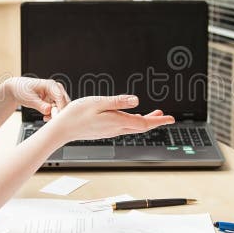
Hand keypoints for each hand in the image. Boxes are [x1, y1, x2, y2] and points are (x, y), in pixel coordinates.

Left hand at [4, 77, 69, 118]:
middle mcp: (56, 88)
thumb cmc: (22, 90)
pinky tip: (46, 116)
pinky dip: (53, 114)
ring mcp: (56, 93)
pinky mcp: (55, 99)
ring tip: (45, 118)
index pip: (61, 98)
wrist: (17, 89)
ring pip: (63, 107)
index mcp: (51, 85)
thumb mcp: (29, 99)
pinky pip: (59, 108)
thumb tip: (48, 111)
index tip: (54, 119)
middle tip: (47, 119)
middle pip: (65, 103)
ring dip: (56, 114)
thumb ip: (40, 105)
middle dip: (58, 113)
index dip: (59, 110)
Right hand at [48, 94, 173, 143]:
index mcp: (117, 121)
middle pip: (141, 126)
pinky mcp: (105, 131)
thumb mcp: (98, 102)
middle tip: (166, 116)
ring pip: (134, 127)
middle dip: (155, 121)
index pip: (144, 122)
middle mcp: (116, 128)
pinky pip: (125, 128)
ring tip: (154, 114)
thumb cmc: (77, 114)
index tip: (170, 118)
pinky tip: (132, 118)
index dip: (159, 120)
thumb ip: (118, 102)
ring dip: (145, 121)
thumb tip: (137, 101)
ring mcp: (110, 131)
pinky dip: (134, 122)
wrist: (62, 129)